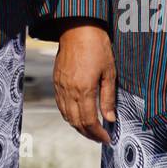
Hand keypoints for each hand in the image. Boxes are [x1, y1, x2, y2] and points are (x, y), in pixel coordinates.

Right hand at [54, 21, 116, 143]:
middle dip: (88, 134)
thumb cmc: (97, 47)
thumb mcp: (109, 72)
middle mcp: (69, 91)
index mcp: (84, 89)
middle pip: (76, 122)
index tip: (107, 138)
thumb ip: (108, 97)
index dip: (98, 133)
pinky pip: (60, 105)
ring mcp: (60, 86)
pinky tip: (77, 115)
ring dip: (77, 126)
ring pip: (66, 115)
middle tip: (100, 137)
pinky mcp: (56, 81)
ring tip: (90, 129)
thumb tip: (110, 118)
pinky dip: (68, 115)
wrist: (77, 28)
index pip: (89, 121)